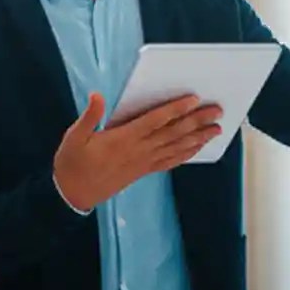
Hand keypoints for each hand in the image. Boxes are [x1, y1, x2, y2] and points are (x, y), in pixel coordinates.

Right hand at [53, 93, 222, 210]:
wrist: (73, 194)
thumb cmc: (72, 163)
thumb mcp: (74, 137)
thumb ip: (89, 116)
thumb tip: (97, 95)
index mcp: (123, 139)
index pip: (155, 120)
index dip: (175, 109)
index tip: (193, 99)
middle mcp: (139, 150)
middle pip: (173, 133)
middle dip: (196, 121)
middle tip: (217, 111)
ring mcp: (143, 162)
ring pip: (176, 147)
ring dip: (198, 137)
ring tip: (216, 129)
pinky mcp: (143, 171)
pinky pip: (169, 161)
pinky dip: (186, 154)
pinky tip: (198, 148)